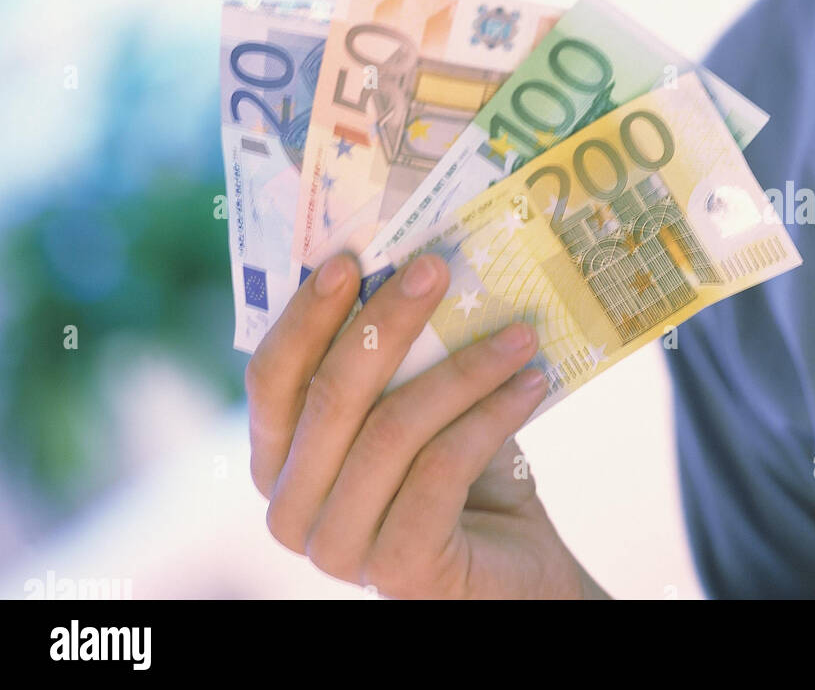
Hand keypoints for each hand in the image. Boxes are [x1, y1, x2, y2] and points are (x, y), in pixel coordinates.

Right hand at [246, 251, 607, 598]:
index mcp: (277, 459)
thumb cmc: (456, 468)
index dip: (304, 316)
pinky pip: (441, 469)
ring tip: (518, 334)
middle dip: (388, 321)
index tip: (349, 259)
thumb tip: (411, 258)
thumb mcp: (413, 402)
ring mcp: (338, 548)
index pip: (270, 378)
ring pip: (393, 430)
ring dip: (463, 369)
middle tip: (438, 268)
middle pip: (332, 395)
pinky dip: (490, 416)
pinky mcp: (399, 569)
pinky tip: (530, 385)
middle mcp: (290, 509)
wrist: (512, 563)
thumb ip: (394, 353)